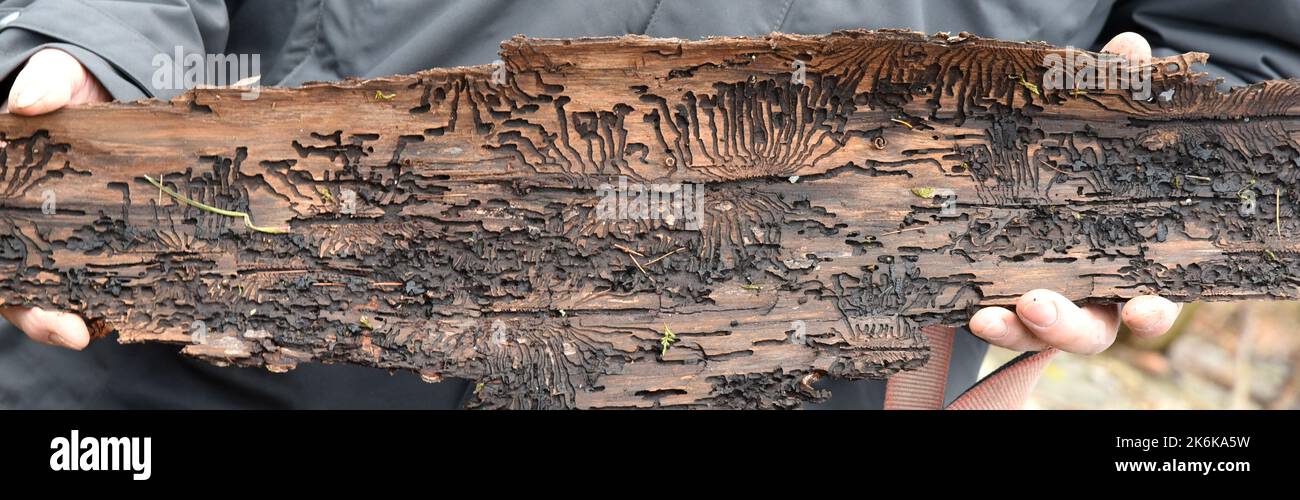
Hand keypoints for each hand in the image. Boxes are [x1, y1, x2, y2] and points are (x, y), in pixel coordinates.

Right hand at [1, 48, 108, 349]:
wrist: (116, 94)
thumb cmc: (75, 90)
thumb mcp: (61, 78)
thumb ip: (46, 83)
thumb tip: (28, 102)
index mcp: (5, 191)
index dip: (7, 281)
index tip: (23, 299)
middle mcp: (23, 224)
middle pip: (18, 284)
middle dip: (38, 316)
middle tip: (68, 333)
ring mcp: (62, 238)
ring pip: (58, 293)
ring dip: (70, 319)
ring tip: (91, 334)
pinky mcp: (106, 242)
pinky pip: (105, 281)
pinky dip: (111, 302)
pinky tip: (132, 314)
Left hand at [967, 32, 1181, 353]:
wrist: (1018, 178)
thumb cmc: (1078, 164)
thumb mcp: (1093, 130)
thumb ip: (1112, 98)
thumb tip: (1127, 50)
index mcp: (1129, 268)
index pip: (1152, 303)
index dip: (1150, 311)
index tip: (1140, 308)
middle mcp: (1089, 301)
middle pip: (1088, 333)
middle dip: (1064, 325)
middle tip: (1036, 305)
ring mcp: (1041, 310)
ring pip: (1034, 338)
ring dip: (1013, 331)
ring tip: (986, 316)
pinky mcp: (996, 305)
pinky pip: (991, 324)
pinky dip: (979, 321)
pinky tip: (964, 311)